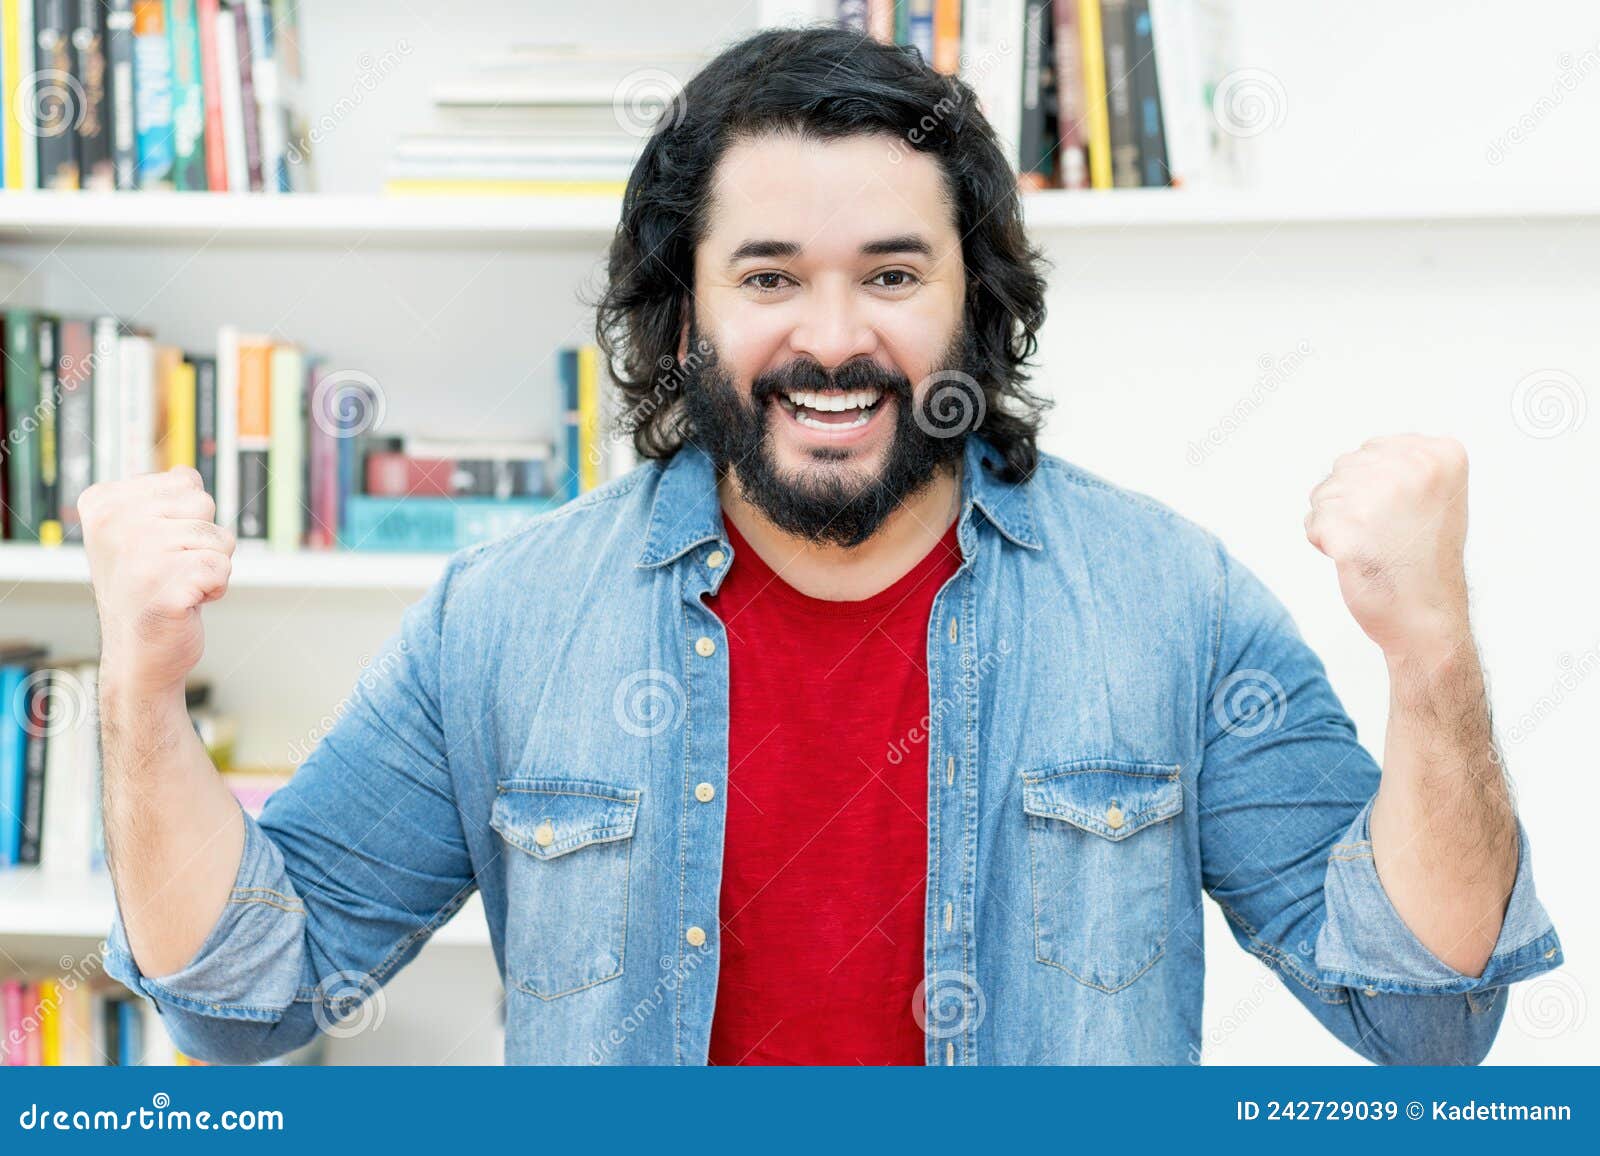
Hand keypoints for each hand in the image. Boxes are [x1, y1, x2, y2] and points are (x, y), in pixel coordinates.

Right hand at [79, 467, 234, 697]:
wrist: (138, 654)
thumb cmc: (147, 591)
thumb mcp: (141, 533)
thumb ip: (162, 499)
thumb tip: (186, 472)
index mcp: (104, 503)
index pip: (184, 481)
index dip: (186, 517)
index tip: (157, 546)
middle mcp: (114, 524)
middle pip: (204, 504)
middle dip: (203, 540)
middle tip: (170, 569)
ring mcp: (138, 555)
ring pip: (218, 538)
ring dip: (211, 566)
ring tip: (177, 585)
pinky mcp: (164, 586)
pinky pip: (222, 568)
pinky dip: (216, 589)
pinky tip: (186, 602)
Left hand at [1304, 434, 1470, 662]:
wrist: (1426, 617)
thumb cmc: (1425, 561)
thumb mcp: (1436, 495)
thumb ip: (1404, 464)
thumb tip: (1363, 454)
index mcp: (1441, 454)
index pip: (1374, 450)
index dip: (1376, 486)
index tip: (1403, 515)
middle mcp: (1412, 467)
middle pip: (1345, 468)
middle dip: (1353, 502)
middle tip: (1386, 535)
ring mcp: (1378, 497)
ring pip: (1325, 494)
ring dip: (1337, 522)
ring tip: (1373, 547)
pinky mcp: (1348, 528)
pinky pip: (1313, 524)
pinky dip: (1325, 543)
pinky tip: (1356, 559)